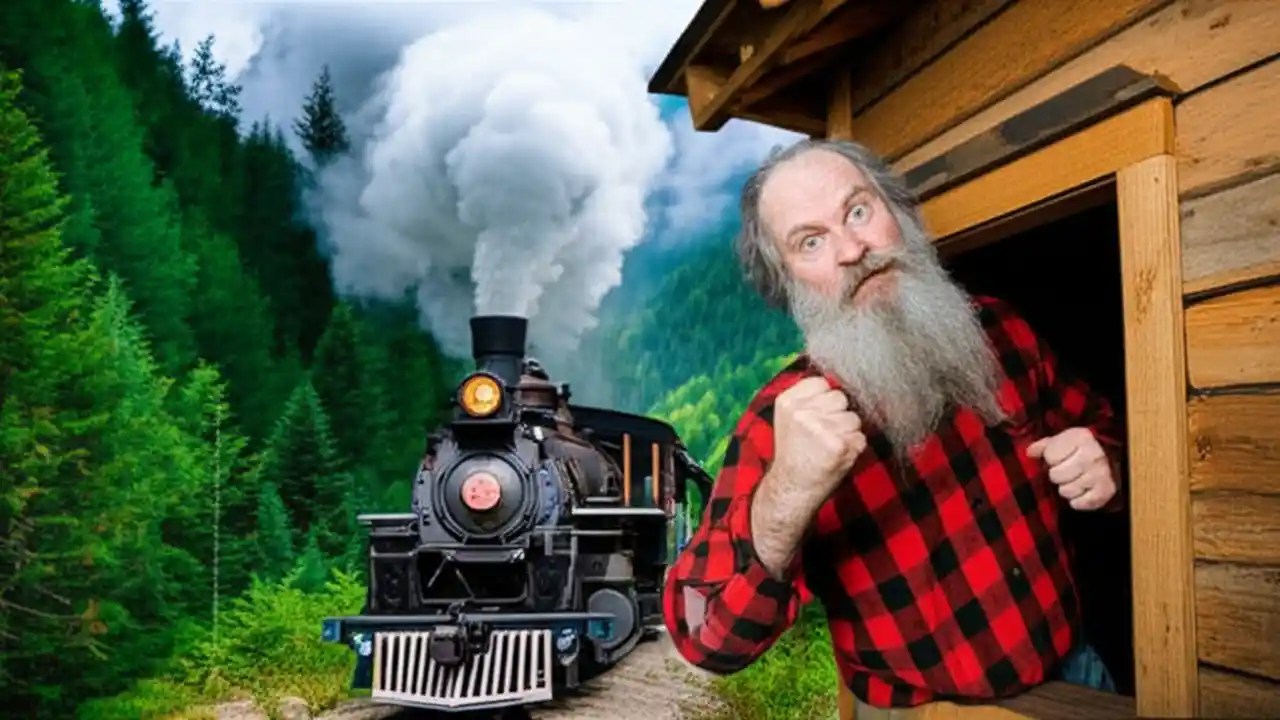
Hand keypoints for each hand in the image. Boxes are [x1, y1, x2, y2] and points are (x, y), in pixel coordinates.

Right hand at [750, 376, 865, 577]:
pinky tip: (836, 457)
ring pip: (854, 418)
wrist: (791, 488)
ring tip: (829, 448)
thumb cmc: (795, 453)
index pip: (822, 383)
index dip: (824, 400)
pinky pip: (860, 437)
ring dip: (848, 433)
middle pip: (840, 398)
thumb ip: (808, 398)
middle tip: (822, 436)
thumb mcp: (790, 418)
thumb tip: (839, 376)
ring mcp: (822, 428)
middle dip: (838, 414)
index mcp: (787, 401)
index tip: (815, 417)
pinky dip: (854, 448)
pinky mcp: (839, 445)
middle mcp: (803, 412)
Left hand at [1026, 427, 1115, 510]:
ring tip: (1071, 482)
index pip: (1051, 455)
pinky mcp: (1107, 490)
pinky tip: (1080, 494)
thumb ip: (1043, 446)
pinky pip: (1083, 502)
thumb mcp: (1060, 442)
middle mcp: (1094, 453)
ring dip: (1066, 489)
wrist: (1110, 460)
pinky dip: (1078, 502)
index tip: (1057, 459)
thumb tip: (1030, 452)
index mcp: (1081, 437)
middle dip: (1056, 476)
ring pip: (1068, 490)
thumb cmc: (1077, 451)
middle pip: (1058, 475)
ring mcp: (1102, 473)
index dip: (1050, 459)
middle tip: (1063, 473)